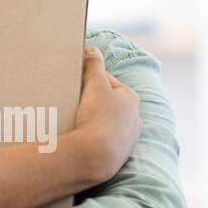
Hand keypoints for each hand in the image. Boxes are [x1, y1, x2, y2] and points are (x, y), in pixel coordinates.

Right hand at [71, 45, 141, 184]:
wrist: (93, 157)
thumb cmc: (98, 118)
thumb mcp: (95, 85)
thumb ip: (94, 65)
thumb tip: (93, 50)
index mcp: (131, 99)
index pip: (107, 81)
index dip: (89, 79)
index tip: (75, 83)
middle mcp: (134, 119)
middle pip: (106, 103)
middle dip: (90, 101)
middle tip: (73, 102)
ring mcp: (126, 140)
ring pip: (105, 124)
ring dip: (91, 121)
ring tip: (74, 121)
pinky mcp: (117, 157)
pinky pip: (101, 142)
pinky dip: (91, 139)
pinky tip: (80, 138)